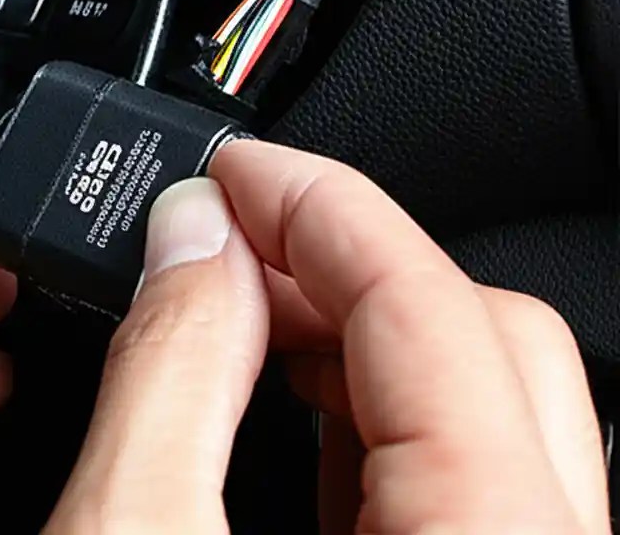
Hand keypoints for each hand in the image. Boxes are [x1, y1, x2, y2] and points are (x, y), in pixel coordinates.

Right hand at [45, 140, 608, 533]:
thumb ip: (167, 372)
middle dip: (340, 269)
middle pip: (490, 345)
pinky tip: (284, 414)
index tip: (233, 173)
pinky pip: (462, 484)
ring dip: (354, 342)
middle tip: (223, 241)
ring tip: (237, 317)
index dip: (317, 208)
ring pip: (485, 414)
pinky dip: (368, 423)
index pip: (432, 306)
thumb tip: (190, 244)